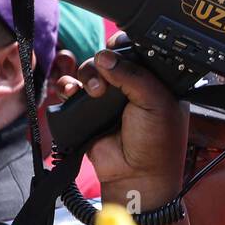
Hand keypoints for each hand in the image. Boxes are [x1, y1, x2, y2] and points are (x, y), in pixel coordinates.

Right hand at [61, 37, 188, 209]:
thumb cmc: (157, 143)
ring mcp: (107, 100)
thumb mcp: (155, 101)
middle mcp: (130, 88)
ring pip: (89, 72)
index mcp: (153, 82)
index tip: (116, 47)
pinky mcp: (87, 113)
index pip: (136, 53)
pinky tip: (71, 91)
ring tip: (94, 91)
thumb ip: (133, 75)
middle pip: (108, 59)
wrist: (136, 177)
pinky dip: (67, 87)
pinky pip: (72, 92)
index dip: (124, 47)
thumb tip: (105, 56)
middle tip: (106, 79)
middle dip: (102, 62)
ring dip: (86, 74)